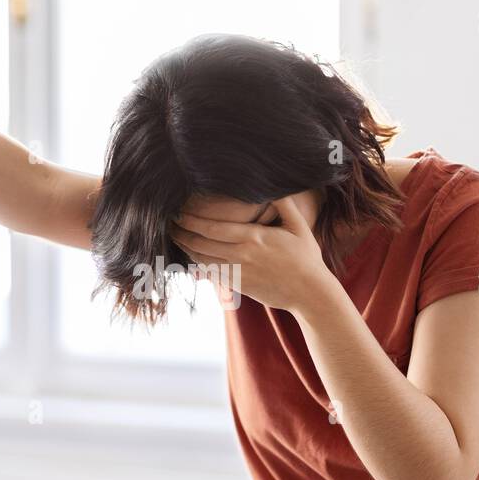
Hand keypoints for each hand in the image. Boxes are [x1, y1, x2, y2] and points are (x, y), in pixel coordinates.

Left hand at [170, 195, 338, 314]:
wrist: (309, 293)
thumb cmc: (306, 258)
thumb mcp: (298, 227)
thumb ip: (285, 205)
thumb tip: (275, 186)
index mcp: (253, 238)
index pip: (212, 228)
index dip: (191, 221)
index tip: (178, 213)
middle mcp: (241, 255)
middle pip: (201, 244)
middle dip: (182, 233)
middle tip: (169, 223)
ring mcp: (238, 272)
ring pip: (202, 260)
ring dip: (186, 248)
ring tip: (175, 237)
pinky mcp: (238, 285)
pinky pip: (211, 273)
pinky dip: (198, 264)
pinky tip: (191, 256)